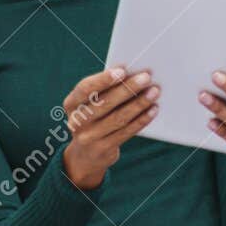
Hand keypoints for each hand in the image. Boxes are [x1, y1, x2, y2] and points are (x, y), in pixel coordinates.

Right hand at [60, 67, 159, 189]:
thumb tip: (132, 72)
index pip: (85, 88)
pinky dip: (141, 120)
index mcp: (71, 104)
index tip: (122, 70)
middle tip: (146, 77)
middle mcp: (76, 121)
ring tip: (154, 92)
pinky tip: (153, 110)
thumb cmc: (94, 119)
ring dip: (139, 104)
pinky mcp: (103, 149)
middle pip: (104, 103)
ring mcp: (88, 137)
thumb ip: (105, 90)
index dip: (103, 79)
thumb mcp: (91, 105)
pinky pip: (126, 132)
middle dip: (127, 88)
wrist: (86, 155)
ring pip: (118, 118)